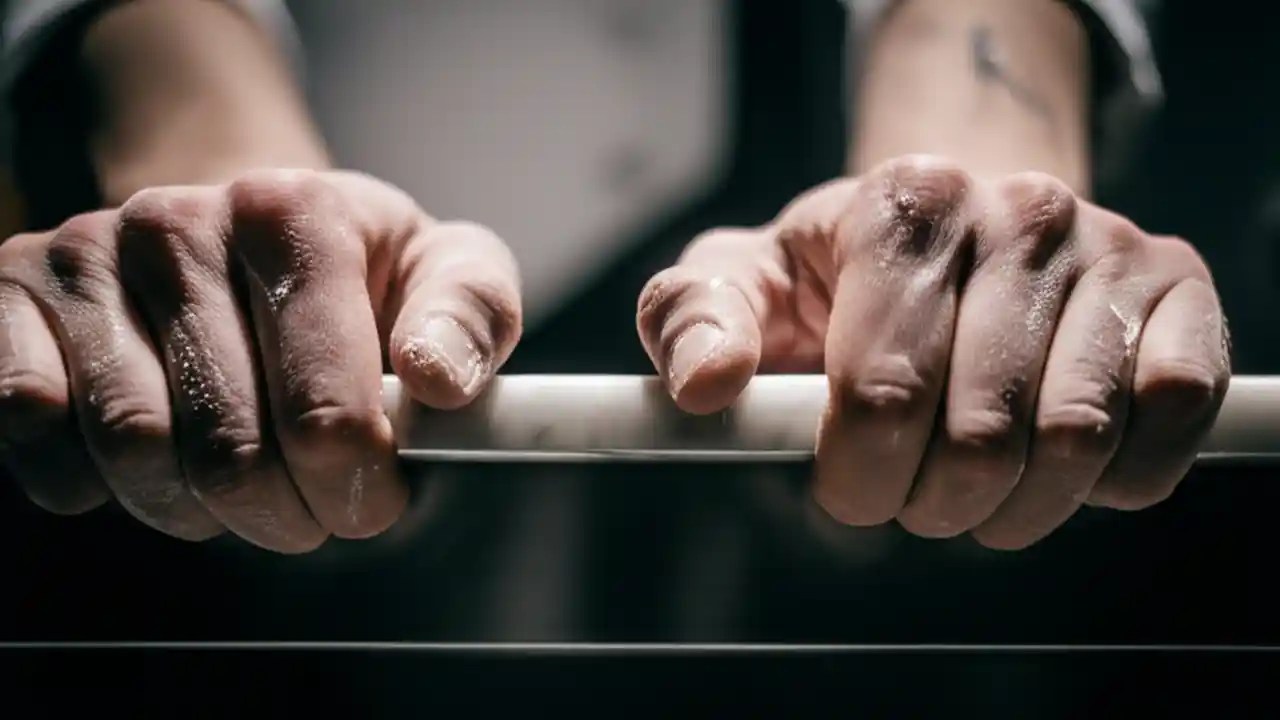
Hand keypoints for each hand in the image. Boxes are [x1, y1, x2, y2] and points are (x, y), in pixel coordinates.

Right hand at [0, 170, 520, 552]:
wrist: (237, 230)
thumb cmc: (350, 266)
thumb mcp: (443, 268)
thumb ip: (470, 316)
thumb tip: (439, 380)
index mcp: (293, 213)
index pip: (326, 408)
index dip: (355, 486)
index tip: (371, 501)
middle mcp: (178, 222)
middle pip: (228, 449)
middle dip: (283, 513)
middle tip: (307, 511)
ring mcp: (85, 256)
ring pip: (131, 450)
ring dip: (191, 506)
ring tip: (235, 483)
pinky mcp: (12, 296)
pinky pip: (31, 427)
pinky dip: (90, 476)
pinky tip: (149, 452)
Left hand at [637, 155, 1228, 548]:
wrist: (961, 223)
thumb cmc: (840, 270)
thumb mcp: (745, 279)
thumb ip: (693, 321)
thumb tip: (703, 387)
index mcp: (904, 202)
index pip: (878, 392)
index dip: (855, 476)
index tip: (845, 490)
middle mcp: (1018, 208)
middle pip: (978, 434)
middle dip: (929, 503)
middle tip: (913, 495)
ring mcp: (1109, 246)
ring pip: (1075, 440)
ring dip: (1017, 506)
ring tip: (981, 487)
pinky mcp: (1179, 290)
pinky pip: (1170, 416)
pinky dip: (1115, 475)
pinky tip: (1063, 460)